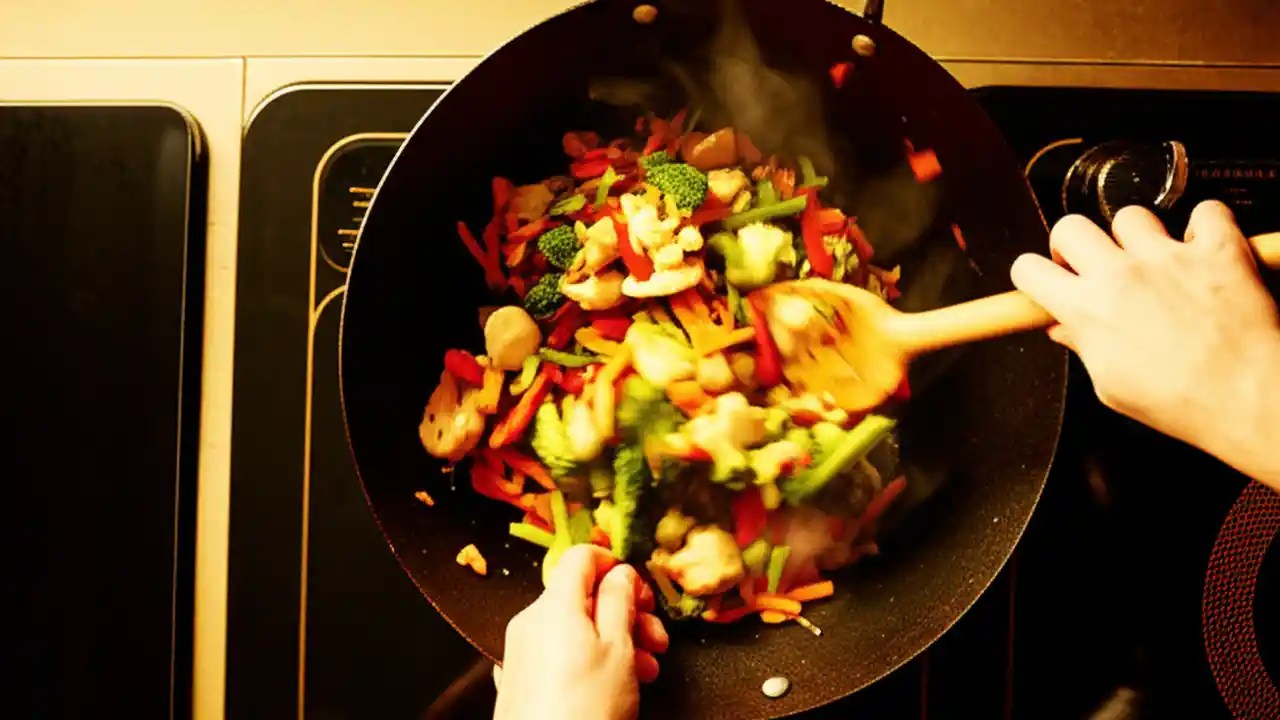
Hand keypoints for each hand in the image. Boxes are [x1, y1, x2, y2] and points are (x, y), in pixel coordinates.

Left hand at [493, 545, 669, 719]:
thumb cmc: (587, 710)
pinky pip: (557, 654)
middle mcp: (530, 622)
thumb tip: (620, 573)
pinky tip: (614, 684)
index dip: (615, 566)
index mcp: (553, 605)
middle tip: (657, 639)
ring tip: (645, 670)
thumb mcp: (618, 649)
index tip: (642, 592)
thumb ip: (620, 602)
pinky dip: (587, 659)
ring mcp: (521, 653)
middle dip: (625, 612)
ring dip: (614, 640)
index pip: (580, 558)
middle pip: (581, 596)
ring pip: (573, 628)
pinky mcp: (519, 681)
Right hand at [1010, 201, 1279, 484]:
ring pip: (1130, 215)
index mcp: (1087, 310)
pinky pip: (1205, 212)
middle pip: (1071, 228)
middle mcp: (1121, 274)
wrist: (1247, 397)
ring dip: (1137, 236)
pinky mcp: (1216, 248)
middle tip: (1092, 265)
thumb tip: (1067, 330)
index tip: (1045, 279)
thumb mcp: (1112, 386)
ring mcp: (1168, 256)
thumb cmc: (1182, 401)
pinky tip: (1203, 248)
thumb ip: (1084, 348)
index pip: (1029, 269)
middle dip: (1075, 245)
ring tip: (1153, 260)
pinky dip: (1205, 225)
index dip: (1034, 274)